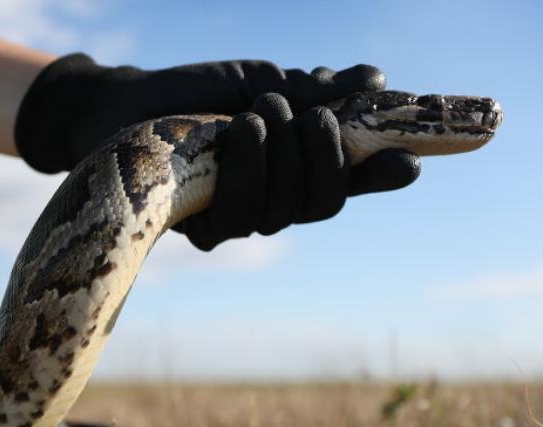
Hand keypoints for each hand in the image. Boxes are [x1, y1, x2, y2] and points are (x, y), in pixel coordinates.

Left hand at [173, 93, 420, 249]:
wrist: (133, 103)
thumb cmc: (200, 94)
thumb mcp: (262, 80)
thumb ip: (316, 88)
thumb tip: (377, 82)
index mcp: (301, 164)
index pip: (354, 179)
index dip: (383, 176)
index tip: (409, 162)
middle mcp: (278, 199)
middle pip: (325, 202)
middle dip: (327, 156)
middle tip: (314, 115)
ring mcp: (242, 219)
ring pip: (285, 210)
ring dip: (281, 155)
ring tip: (260, 110)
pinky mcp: (205, 229)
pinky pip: (240, 215)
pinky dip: (247, 168)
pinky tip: (237, 132)